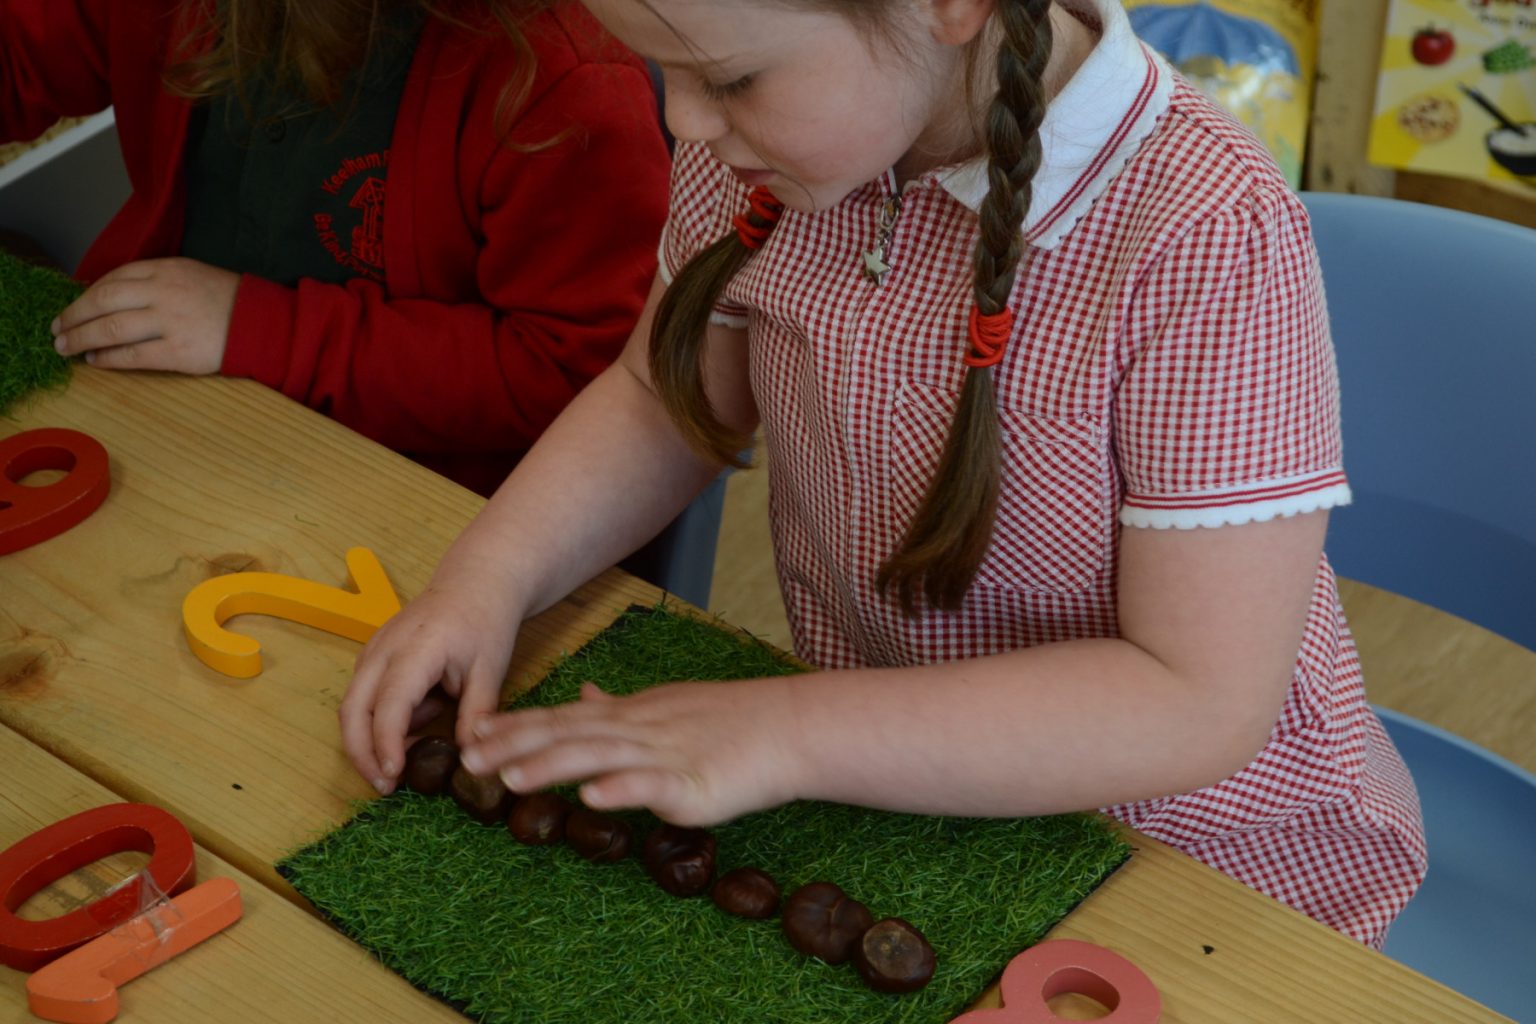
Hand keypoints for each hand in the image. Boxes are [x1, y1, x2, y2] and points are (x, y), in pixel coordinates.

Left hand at [52, 258, 238, 373]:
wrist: (264, 324)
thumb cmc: (229, 300)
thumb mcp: (192, 274)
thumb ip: (157, 280)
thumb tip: (116, 297)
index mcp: (166, 269)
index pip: (114, 279)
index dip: (87, 295)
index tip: (74, 308)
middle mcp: (163, 292)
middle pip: (103, 301)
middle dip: (74, 316)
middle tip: (56, 329)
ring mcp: (170, 322)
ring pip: (111, 329)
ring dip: (82, 339)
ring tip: (66, 347)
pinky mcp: (179, 352)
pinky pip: (133, 355)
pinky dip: (109, 359)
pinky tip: (96, 361)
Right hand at [339, 579, 520, 794]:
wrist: (476, 582)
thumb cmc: (485, 622)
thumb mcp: (491, 669)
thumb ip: (476, 713)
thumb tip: (469, 758)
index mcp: (415, 649)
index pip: (388, 706)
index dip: (386, 745)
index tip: (393, 777)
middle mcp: (383, 650)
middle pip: (352, 710)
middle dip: (361, 754)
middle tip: (385, 787)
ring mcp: (373, 652)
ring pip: (353, 706)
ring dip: (369, 740)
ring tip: (409, 760)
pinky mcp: (374, 657)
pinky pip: (365, 697)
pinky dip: (381, 721)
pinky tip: (420, 721)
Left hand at [460, 676, 806, 826]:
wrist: (786, 727)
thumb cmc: (728, 722)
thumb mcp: (664, 706)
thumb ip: (617, 708)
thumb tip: (581, 695)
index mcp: (629, 717)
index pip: (563, 720)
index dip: (517, 726)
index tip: (473, 733)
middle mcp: (638, 731)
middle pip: (568, 737)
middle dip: (516, 747)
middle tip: (467, 759)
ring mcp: (664, 755)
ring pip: (599, 757)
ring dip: (552, 766)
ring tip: (510, 779)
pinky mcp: (693, 783)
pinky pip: (652, 786)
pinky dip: (621, 790)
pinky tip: (592, 799)